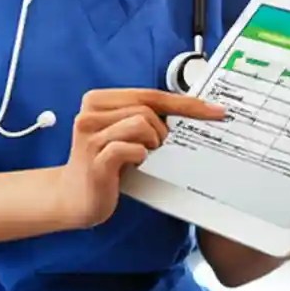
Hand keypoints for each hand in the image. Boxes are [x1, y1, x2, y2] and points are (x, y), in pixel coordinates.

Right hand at [59, 88, 226, 228]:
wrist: (74, 197)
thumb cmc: (104, 164)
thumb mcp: (121, 133)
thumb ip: (142, 117)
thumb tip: (190, 109)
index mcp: (97, 100)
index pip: (149, 94)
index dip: (185, 102)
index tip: (215, 111)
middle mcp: (89, 114)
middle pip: (146, 109)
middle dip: (161, 131)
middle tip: (154, 149)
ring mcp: (90, 136)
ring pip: (141, 124)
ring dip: (151, 144)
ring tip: (142, 156)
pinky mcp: (95, 160)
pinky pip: (132, 149)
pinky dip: (140, 157)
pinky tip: (134, 165)